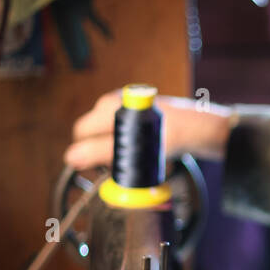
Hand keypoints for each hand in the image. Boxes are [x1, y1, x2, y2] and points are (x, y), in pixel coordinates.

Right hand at [64, 89, 233, 168]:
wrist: (199, 129)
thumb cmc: (170, 137)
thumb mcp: (133, 149)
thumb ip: (101, 152)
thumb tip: (70, 158)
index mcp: (109, 106)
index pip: (81, 132)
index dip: (86, 153)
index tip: (104, 167)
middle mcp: (113, 102)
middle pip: (90, 131)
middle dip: (99, 150)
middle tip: (121, 164)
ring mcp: (124, 105)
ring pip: (104, 133)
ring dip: (113, 148)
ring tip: (135, 156)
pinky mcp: (134, 113)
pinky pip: (119, 131)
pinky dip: (125, 143)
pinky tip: (141, 149)